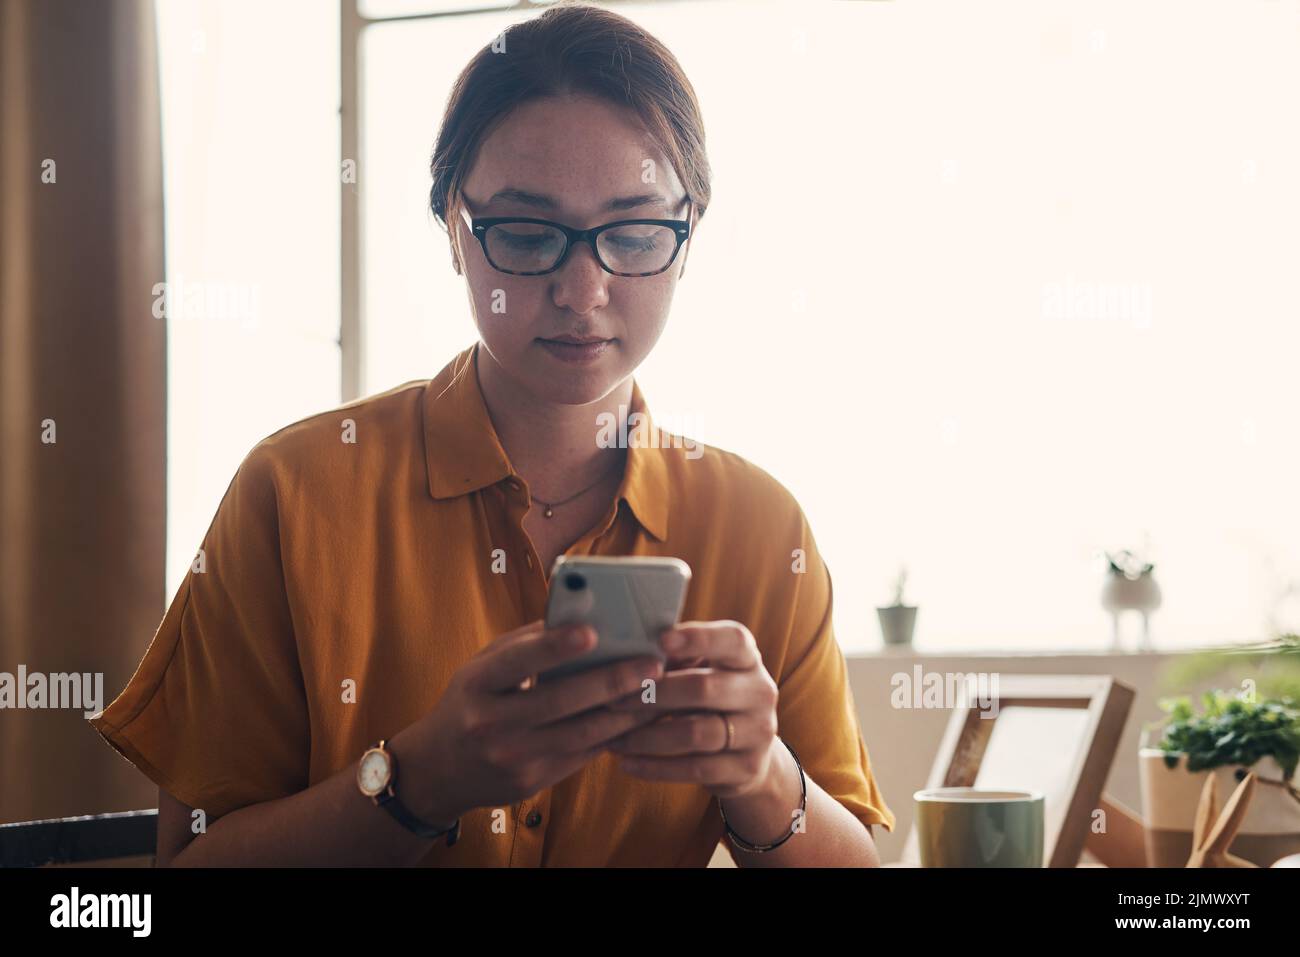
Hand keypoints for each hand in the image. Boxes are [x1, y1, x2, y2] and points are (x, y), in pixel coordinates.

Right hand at [400, 619, 664, 822]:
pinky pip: (583, 754)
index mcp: (477, 684)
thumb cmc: (470, 701)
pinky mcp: (533, 781)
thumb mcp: (482, 667)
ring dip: (625, 711)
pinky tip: (639, 716)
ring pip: (581, 732)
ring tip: (658, 688)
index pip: (518, 662)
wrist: (438, 770)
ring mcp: (513, 756)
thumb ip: (526, 644)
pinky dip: (614, 733)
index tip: (592, 631)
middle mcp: (491, 722)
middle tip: (652, 663)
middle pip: (560, 701)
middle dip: (611, 680)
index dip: (554, 646)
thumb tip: (581, 615)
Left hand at [603, 620, 780, 800]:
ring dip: (647, 737)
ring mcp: (758, 733)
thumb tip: (630, 648)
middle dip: (653, 695)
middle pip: (703, 688)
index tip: (660, 639)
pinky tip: (627, 763)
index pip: (732, 639)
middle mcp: (760, 692)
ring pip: (695, 733)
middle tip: (613, 700)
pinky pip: (695, 769)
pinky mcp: (747, 768)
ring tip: (614, 738)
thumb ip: (677, 658)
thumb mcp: (703, 672)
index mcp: (747, 659)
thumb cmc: (710, 699)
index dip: (698, 638)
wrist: (749, 753)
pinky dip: (656, 767)